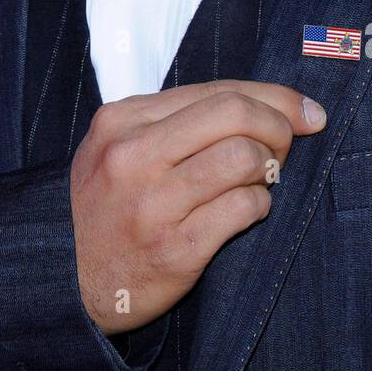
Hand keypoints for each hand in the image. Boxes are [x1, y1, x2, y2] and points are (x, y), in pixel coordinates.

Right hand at [70, 78, 325, 333]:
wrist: (65, 280)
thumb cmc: (108, 206)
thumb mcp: (121, 147)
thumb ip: (178, 121)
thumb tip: (265, 105)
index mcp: (122, 120)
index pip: (216, 90)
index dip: (273, 97)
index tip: (306, 111)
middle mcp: (133, 156)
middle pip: (234, 114)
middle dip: (278, 125)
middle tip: (286, 146)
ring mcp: (153, 203)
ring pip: (244, 158)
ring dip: (267, 169)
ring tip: (258, 180)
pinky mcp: (175, 249)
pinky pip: (243, 208)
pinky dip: (258, 205)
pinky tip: (246, 210)